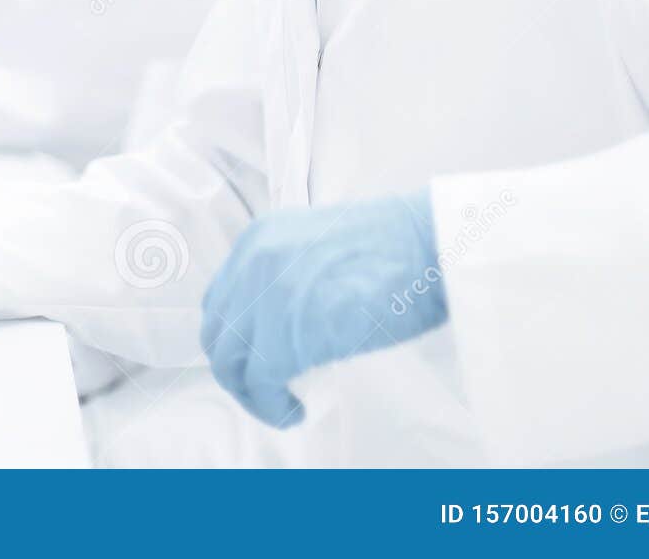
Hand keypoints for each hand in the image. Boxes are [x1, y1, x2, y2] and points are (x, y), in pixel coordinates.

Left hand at [201, 191, 446, 427]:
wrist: (430, 247)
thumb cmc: (396, 251)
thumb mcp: (321, 248)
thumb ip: (289, 276)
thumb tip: (282, 327)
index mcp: (260, 239)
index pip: (222, 298)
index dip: (237, 336)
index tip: (259, 358)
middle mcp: (252, 262)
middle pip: (217, 330)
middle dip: (237, 368)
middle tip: (268, 389)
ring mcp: (265, 296)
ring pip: (228, 361)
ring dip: (250, 392)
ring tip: (282, 403)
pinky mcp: (285, 335)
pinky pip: (259, 383)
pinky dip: (270, 406)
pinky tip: (294, 410)